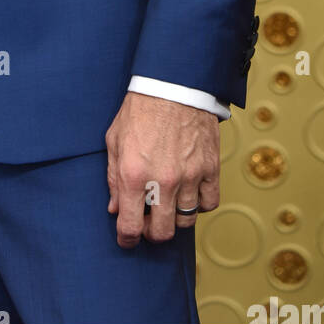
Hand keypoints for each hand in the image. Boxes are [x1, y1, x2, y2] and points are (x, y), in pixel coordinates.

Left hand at [105, 91, 219, 247]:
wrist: (172, 84)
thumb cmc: (139, 110)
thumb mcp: (114, 140)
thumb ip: (113, 177)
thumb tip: (115, 208)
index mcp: (133, 174)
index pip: (130, 226)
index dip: (127, 239)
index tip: (126, 239)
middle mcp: (162, 180)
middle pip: (161, 232)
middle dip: (151, 233)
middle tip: (147, 223)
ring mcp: (190, 176)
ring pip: (186, 221)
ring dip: (174, 218)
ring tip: (167, 205)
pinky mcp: (211, 169)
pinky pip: (209, 203)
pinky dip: (199, 205)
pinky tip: (189, 194)